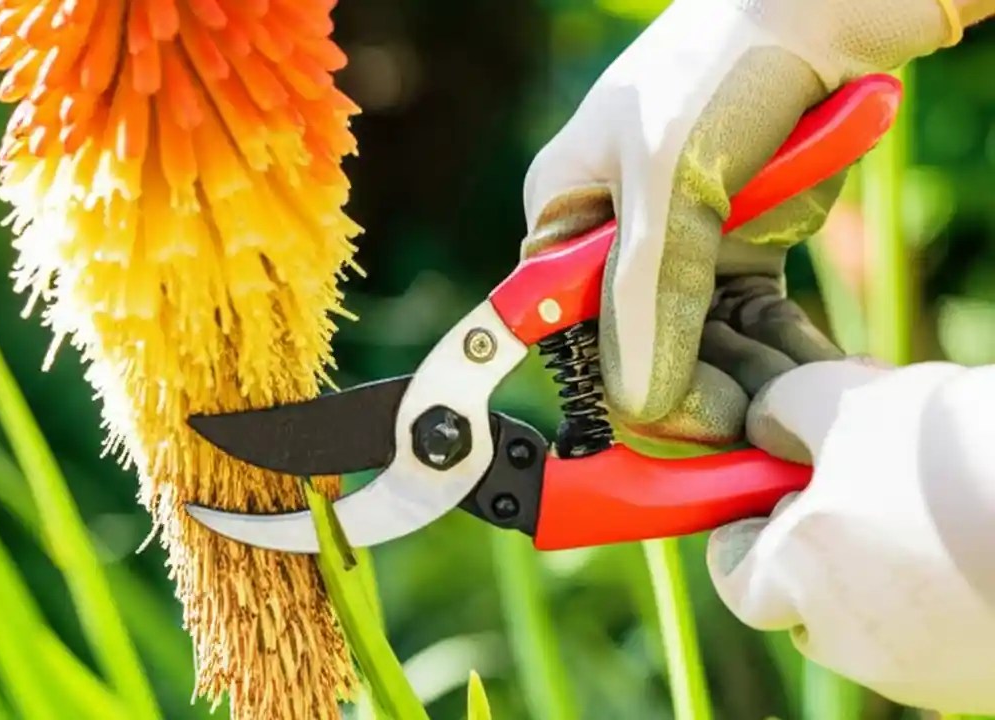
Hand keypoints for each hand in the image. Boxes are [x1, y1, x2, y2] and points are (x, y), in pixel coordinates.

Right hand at [521, 0, 959, 448]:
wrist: (826, 7)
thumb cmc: (724, 68)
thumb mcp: (673, 183)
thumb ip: (651, 295)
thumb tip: (638, 406)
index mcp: (565, 216)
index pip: (569, 331)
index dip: (617, 385)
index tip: (678, 427)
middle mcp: (615, 238)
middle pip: (640, 348)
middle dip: (700, 387)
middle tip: (760, 419)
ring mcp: (681, 245)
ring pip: (703, 345)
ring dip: (751, 375)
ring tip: (800, 396)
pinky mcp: (742, 247)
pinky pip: (753, 323)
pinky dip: (782, 349)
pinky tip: (815, 369)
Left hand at [707, 359, 994, 713]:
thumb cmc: (960, 450)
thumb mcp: (855, 400)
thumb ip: (785, 412)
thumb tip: (767, 427)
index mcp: (800, 576)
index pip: (734, 578)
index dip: (745, 530)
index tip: (775, 491)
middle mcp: (853, 641)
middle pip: (806, 603)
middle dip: (822, 547)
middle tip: (869, 487)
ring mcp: (926, 672)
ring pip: (876, 618)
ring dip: (889, 565)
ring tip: (940, 503)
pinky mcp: (984, 681)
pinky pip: (941, 634)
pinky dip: (948, 591)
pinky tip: (983, 534)